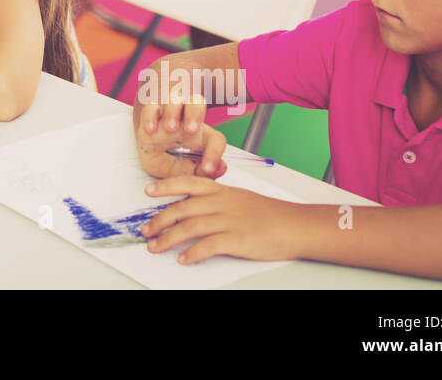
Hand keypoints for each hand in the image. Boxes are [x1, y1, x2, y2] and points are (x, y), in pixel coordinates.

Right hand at [135, 95, 228, 179]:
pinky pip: (150, 106)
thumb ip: (201, 171)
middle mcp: (187, 119)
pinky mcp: (150, 113)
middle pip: (196, 103)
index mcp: (202, 136)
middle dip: (194, 114)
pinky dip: (150, 115)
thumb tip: (221, 167)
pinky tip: (151, 129)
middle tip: (191, 131)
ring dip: (173, 111)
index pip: (215, 139)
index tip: (207, 169)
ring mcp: (168, 114)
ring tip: (171, 128)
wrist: (151, 152)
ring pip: (174, 99)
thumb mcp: (184, 171)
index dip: (214, 153)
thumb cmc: (172, 161)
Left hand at [139, 175, 306, 262]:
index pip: (187, 183)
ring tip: (155, 247)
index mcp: (221, 190)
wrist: (295, 225)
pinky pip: (209, 246)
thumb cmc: (269, 214)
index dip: (165, 186)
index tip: (147, 191)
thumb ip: (217, 200)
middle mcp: (222, 202)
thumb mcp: (240, 198)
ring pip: (190, 227)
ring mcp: (229, 221)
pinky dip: (193, 253)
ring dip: (168, 239)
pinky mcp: (238, 240)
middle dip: (159, 220)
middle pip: (182, 209)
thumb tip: (193, 209)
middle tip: (145, 230)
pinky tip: (183, 259)